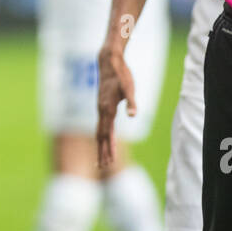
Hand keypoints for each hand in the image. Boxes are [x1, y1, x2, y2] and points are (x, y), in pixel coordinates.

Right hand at [96, 44, 135, 168]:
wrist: (109, 63)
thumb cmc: (121, 75)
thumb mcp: (130, 88)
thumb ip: (131, 102)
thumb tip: (133, 115)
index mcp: (108, 110)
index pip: (107, 134)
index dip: (109, 148)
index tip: (110, 161)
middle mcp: (102, 111)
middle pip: (100, 136)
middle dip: (102, 152)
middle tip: (102, 167)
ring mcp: (100, 109)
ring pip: (98, 131)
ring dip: (100, 146)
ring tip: (100, 158)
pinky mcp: (102, 106)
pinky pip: (100, 125)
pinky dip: (101, 135)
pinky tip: (104, 138)